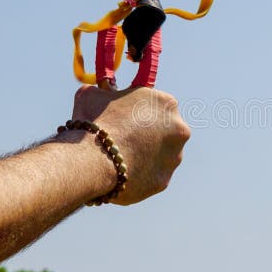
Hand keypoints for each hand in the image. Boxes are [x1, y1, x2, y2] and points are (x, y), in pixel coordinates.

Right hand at [71, 85, 190, 204]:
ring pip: (161, 155)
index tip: (128, 119)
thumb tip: (99, 91)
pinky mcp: (164, 180)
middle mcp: (179, 129)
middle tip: (125, 140)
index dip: (141, 112)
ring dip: (146, 156)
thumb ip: (104, 92)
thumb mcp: (94, 95)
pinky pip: (151, 176)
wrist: (92, 160)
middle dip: (149, 135)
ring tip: (120, 159)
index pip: (158, 106)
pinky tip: (121, 173)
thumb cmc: (95, 122)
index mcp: (167, 103)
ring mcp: (174, 156)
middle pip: (165, 131)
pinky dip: (139, 176)